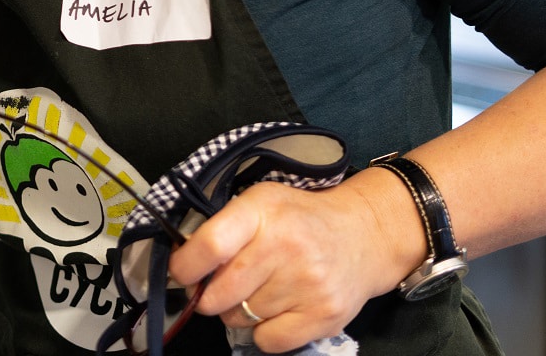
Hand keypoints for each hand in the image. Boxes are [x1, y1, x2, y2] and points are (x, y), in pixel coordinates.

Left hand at [167, 174, 422, 351]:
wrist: (364, 236)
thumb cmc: (300, 218)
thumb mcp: (260, 203)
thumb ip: (222, 227)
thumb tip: (183, 265)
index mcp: (263, 211)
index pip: (211, 246)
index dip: (186, 267)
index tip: (181, 273)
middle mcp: (286, 247)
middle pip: (220, 292)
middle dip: (208, 296)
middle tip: (219, 287)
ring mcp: (308, 284)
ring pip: (241, 318)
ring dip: (239, 311)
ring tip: (260, 290)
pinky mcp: (324, 316)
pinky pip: (267, 342)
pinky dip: (264, 331)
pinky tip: (278, 309)